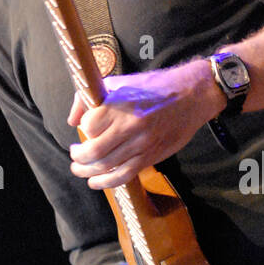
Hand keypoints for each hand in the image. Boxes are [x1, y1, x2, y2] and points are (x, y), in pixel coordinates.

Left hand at [67, 61, 216, 187]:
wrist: (191, 96)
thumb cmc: (154, 87)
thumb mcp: (120, 82)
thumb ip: (90, 98)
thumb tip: (72, 119)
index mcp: (121, 105)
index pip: (89, 126)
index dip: (83, 128)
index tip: (85, 127)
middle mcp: (131, 126)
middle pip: (94, 151)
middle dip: (78, 157)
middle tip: (74, 154)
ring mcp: (142, 144)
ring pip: (106, 167)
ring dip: (87, 171)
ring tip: (79, 169)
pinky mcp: (151, 156)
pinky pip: (124, 175)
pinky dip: (106, 182)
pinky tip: (96, 182)